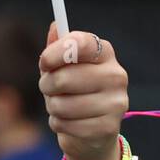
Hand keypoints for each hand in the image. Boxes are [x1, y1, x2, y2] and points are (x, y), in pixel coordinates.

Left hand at [37, 23, 127, 159]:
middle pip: (64, 78)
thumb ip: (58, 49)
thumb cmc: (73, 92)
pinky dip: (58, 124)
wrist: (93, 133)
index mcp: (105, 53)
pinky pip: (65, 125)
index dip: (56, 52)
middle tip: (48, 88)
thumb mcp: (63, 68)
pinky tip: (68, 122)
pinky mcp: (108, 127)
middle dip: (47, 85)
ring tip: (60, 106)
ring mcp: (115, 102)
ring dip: (52, 107)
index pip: (80, 43)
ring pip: (62, 105)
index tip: (44, 62)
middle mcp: (115, 75)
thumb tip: (55, 26)